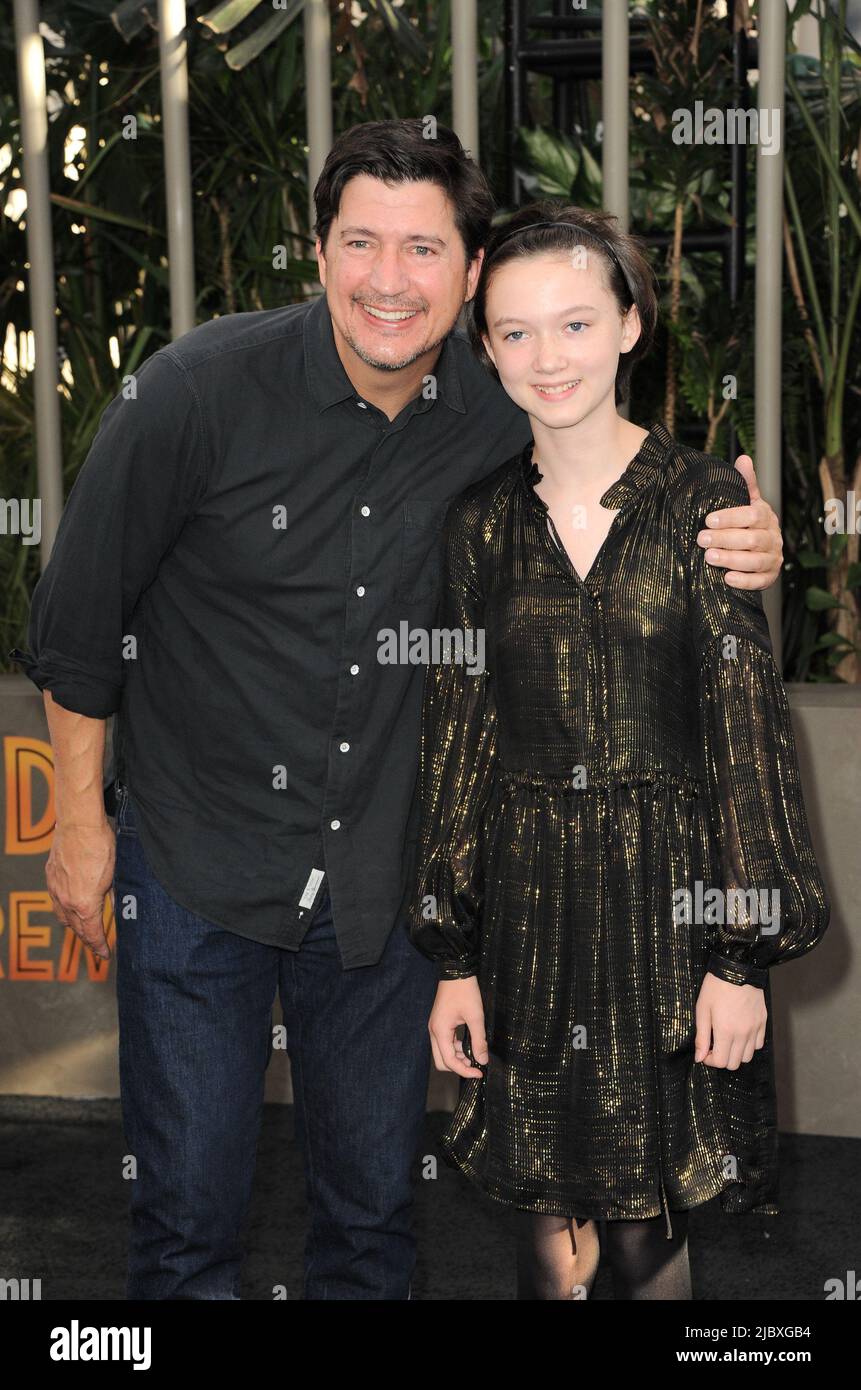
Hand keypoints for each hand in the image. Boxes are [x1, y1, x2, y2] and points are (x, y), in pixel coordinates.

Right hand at [46, 819, 115, 960]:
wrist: (79, 823)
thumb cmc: (101, 846)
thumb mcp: (115, 876)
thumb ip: (115, 897)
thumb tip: (119, 911)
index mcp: (84, 904)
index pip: (92, 934)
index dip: (99, 947)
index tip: (105, 955)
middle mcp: (66, 901)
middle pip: (76, 928)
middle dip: (87, 939)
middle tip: (96, 946)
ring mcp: (55, 888)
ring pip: (62, 916)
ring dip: (74, 925)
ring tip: (84, 928)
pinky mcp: (50, 876)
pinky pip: (56, 900)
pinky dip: (64, 908)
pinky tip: (71, 904)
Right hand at [429, 977, 487, 1077]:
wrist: (456, 971)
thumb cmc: (465, 991)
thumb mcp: (476, 1017)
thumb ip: (479, 1040)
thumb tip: (483, 1060)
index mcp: (440, 1031)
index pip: (449, 1061)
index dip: (465, 1071)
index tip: (479, 1072)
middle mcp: (434, 1032)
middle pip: (441, 1062)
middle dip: (458, 1067)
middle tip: (476, 1065)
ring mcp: (435, 1028)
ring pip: (442, 1053)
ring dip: (457, 1058)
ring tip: (475, 1054)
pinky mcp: (439, 1024)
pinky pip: (445, 1043)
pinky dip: (455, 1048)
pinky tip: (468, 1044)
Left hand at [694, 971, 766, 1067]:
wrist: (737, 968)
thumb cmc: (716, 986)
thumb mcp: (702, 1009)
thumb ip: (701, 1036)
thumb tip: (699, 1057)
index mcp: (726, 1031)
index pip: (721, 1062)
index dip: (710, 1060)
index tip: (705, 1051)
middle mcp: (743, 1034)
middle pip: (734, 1063)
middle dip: (722, 1059)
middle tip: (714, 1046)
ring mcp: (755, 1028)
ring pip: (748, 1056)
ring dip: (736, 1054)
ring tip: (727, 1041)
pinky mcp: (763, 1022)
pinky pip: (759, 1044)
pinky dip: (749, 1045)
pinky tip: (740, 1034)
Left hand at [696, 455, 782, 590]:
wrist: (759, 551)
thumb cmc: (747, 524)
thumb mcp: (746, 502)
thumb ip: (745, 484)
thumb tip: (743, 458)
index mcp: (766, 516)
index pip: (753, 515)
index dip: (731, 517)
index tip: (708, 520)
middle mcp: (773, 537)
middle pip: (752, 539)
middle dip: (725, 539)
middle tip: (701, 539)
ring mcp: (772, 558)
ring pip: (755, 561)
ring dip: (731, 559)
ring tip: (709, 557)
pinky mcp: (769, 577)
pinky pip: (760, 581)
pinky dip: (744, 581)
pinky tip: (727, 578)